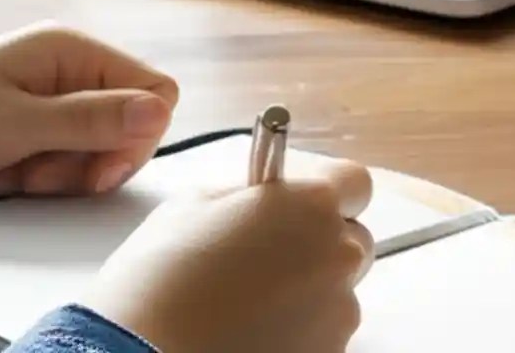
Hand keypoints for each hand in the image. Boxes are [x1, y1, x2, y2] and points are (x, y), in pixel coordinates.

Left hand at [0, 23, 178, 200]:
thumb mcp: (18, 125)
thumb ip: (93, 121)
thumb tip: (160, 111)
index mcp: (74, 51)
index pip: (156, 92)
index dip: (136, 137)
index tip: (95, 168)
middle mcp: (70, 72)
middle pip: (128, 130)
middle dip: (86, 164)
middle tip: (36, 173)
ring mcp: (52, 103)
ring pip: (97, 154)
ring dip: (56, 177)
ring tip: (5, 172)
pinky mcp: (34, 131)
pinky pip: (66, 167)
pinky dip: (37, 181)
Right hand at [84, 159, 374, 352]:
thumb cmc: (161, 279)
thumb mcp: (193, 205)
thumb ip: (246, 195)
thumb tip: (261, 202)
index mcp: (310, 204)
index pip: (354, 182)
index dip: (326, 190)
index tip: (297, 202)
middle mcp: (337, 255)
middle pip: (351, 239)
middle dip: (317, 243)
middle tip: (264, 255)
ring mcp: (338, 312)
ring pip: (336, 290)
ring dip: (305, 291)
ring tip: (245, 303)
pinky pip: (322, 332)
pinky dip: (296, 330)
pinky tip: (248, 330)